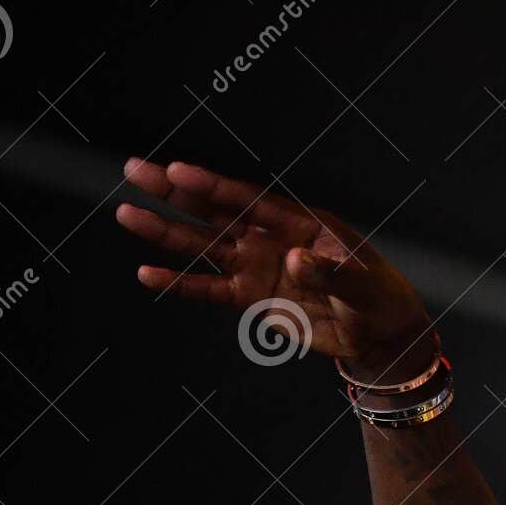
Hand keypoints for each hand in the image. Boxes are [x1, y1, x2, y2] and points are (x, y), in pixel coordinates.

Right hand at [115, 159, 433, 380]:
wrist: (378, 335)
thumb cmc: (378, 299)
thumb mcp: (363, 285)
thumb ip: (330, 272)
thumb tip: (292, 259)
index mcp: (300, 223)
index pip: (249, 199)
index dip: (213, 186)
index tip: (177, 170)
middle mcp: (272, 238)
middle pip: (216, 211)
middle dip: (175, 192)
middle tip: (134, 169)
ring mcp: (259, 266)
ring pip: (204, 244)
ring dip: (166, 232)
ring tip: (126, 213)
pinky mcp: (253, 297)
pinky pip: (210, 288)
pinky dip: (180, 283)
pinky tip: (148, 274)